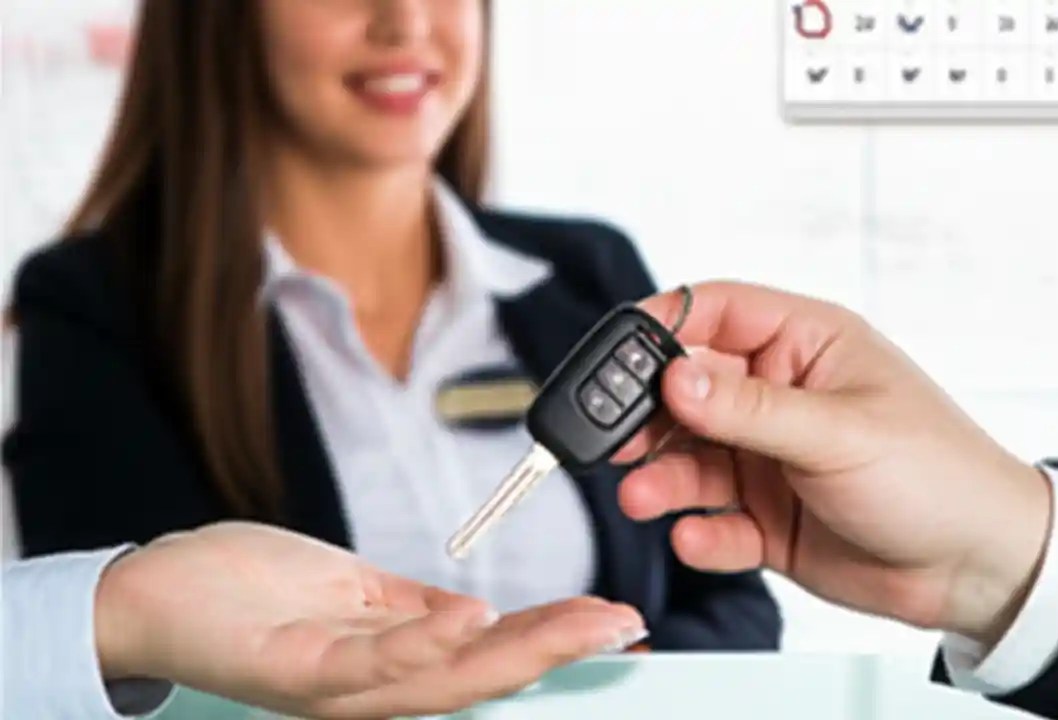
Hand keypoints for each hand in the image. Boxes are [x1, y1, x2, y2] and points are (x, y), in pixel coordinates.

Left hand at [95, 522, 644, 718]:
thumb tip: (484, 610)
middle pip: (483, 675)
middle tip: (624, 626)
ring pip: (444, 679)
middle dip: (561, 648)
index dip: (556, 639)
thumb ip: (416, 606)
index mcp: (392, 666)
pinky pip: (369, 663)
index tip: (617, 620)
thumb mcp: (353, 591)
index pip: (490, 657)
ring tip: (580, 623)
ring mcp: (335, 687)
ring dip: (519, 650)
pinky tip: (474, 618)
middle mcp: (372, 691)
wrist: (153, 592)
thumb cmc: (248, 590)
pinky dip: (425, 643)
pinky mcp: (293, 672)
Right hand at [616, 282, 1050, 646]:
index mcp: (806, 347)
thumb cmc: (938, 476)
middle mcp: (780, 397)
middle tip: (614, 443)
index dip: (660, 326)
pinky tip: (698, 539)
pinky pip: (715, 520)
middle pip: (686, 392)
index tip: (614, 356)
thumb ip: (750, 411)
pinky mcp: (768, 517)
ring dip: (662, 478)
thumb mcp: (839, 434)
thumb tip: (674, 378)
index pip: (716, 314)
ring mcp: (771, 458)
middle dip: (648, 417)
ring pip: (692, 459)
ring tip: (643, 497)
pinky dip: (701, 532)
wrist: (979, 569)